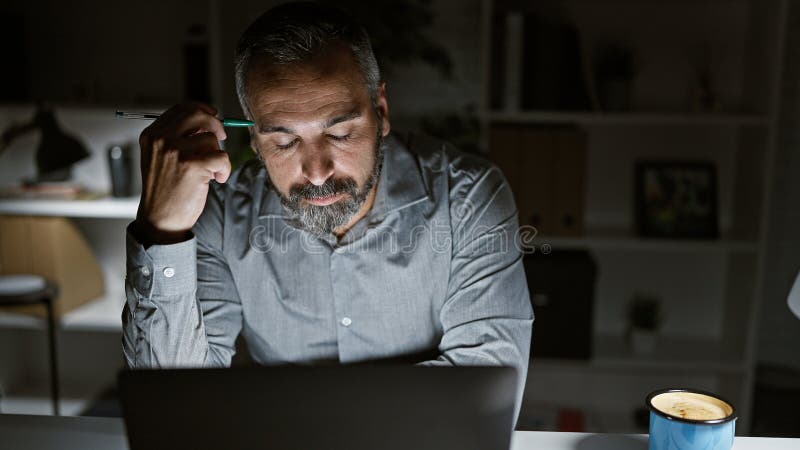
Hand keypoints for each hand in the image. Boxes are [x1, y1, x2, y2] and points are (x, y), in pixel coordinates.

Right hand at [134, 102, 230, 245]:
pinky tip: (217, 179)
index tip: (213, 116)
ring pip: (212, 139)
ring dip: (218, 155)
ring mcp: (175, 151)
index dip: (202, 110)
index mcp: (152, 134)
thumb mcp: (162, 157)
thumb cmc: (166, 190)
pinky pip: (222, 157)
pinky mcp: (192, 166)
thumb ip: (179, 137)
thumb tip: (208, 120)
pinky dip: (225, 169)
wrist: (160, 220)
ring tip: (210, 172)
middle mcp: (161, 139)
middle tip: (222, 137)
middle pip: (198, 115)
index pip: (181, 109)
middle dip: (216, 124)